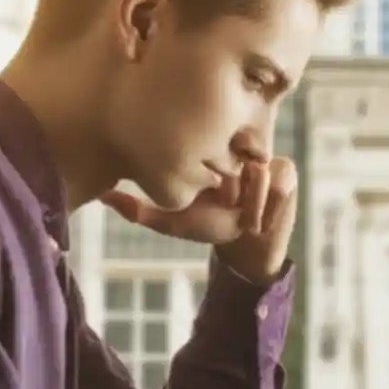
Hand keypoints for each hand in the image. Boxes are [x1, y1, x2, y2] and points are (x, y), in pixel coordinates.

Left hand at [100, 157, 298, 284]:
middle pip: (234, 151)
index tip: (207, 191)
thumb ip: (138, 208)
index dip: (209, 171)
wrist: (246, 248)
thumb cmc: (210, 227)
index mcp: (210, 149)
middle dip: (229, 182)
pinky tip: (259, 215)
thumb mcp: (171, 219)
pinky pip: (279, 179)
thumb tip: (102, 195)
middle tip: (225, 201)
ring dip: (249, 196)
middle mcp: (237, 146)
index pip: (209, 140)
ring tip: (241, 210)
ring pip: (256, 167)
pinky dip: (267, 201)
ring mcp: (264, 156)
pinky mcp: (286, 172)